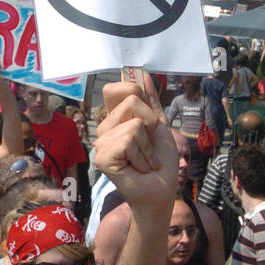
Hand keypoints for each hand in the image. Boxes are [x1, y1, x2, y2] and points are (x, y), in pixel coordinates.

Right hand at [94, 80, 178, 208]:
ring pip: (134, 123)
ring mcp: (102, 143)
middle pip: (131, 100)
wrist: (162, 191)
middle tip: (149, 145)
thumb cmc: (160, 163)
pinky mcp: (103, 157)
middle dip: (150, 123)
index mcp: (116, 119)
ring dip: (148, 146)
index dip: (135, 94)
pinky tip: (139, 168)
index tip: (148, 121)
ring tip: (145, 161)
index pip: (117, 89)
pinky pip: (128, 140)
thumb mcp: (160, 126)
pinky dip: (142, 156)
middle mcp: (105, 129)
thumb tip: (143, 73)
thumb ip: (151, 101)